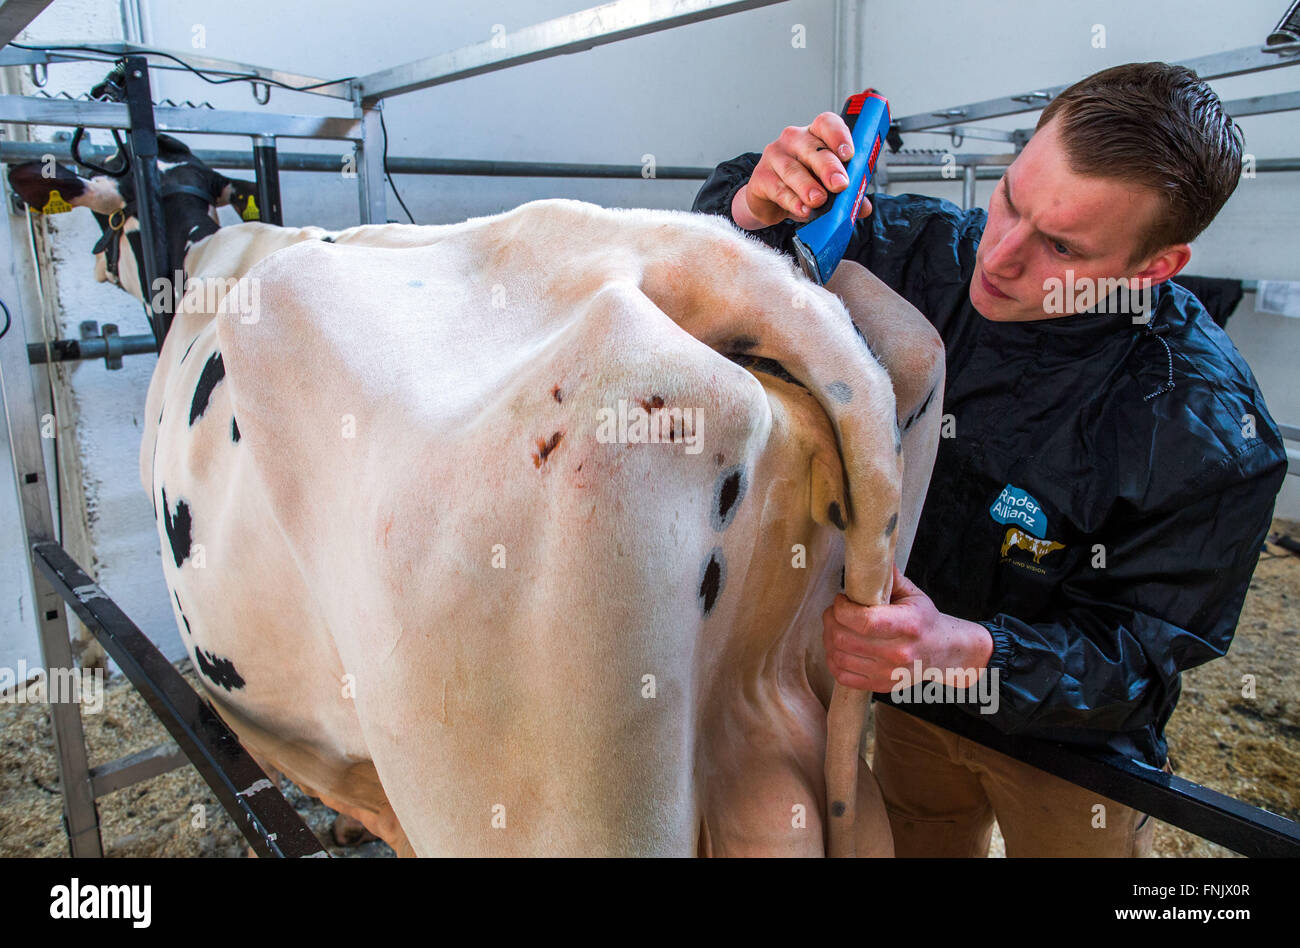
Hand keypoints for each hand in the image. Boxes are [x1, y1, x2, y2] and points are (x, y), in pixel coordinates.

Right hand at [731, 111, 873, 229]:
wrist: (769, 201)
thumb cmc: (802, 185)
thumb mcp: (827, 187)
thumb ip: (848, 194)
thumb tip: (863, 207)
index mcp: (815, 135)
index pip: (827, 124)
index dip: (839, 136)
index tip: (849, 154)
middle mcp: (794, 140)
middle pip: (813, 148)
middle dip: (829, 167)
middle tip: (840, 185)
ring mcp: (775, 156)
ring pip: (793, 170)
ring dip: (808, 186)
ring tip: (819, 200)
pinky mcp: (761, 177)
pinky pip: (778, 188)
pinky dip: (792, 201)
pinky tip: (802, 210)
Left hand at [821, 565, 993, 691]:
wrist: (945, 653)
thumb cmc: (925, 620)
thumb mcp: (914, 595)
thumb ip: (890, 577)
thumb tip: (871, 553)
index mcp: (908, 626)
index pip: (865, 621)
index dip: (842, 609)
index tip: (841, 599)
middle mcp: (898, 653)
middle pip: (845, 639)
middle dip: (831, 620)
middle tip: (834, 611)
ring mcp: (888, 673)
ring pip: (839, 657)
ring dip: (828, 638)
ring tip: (835, 626)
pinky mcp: (880, 685)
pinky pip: (843, 676)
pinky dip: (833, 660)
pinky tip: (837, 647)